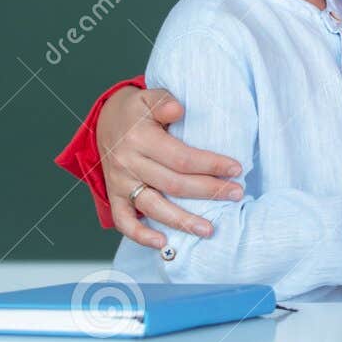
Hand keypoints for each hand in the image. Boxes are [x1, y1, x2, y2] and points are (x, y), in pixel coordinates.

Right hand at [96, 86, 244, 248]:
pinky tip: (162, 243)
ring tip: (208, 229)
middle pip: (173, 184)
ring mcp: (121, 182)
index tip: (236, 169)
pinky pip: (123, 220)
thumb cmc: (136, 111)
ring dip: (182, 221)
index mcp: (140, 138)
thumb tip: (178, 110)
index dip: (210, 165)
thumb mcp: (148, 97)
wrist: (105, 120)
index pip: (181, 157)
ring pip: (153, 206)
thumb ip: (163, 101)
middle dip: (208, 191)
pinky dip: (140, 235)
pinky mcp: (115, 196)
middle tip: (235, 194)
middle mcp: (129, 163)